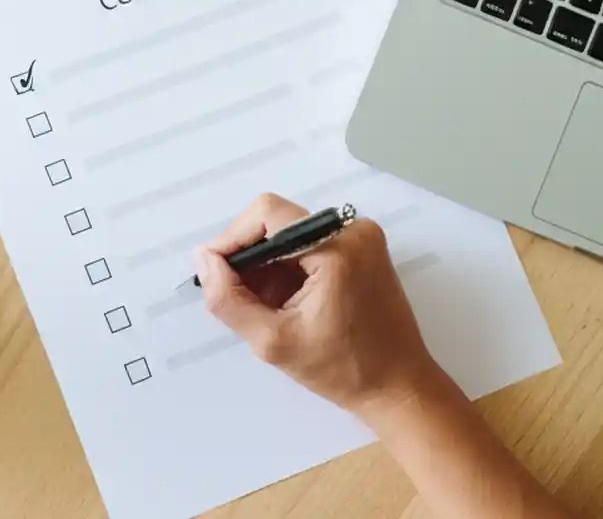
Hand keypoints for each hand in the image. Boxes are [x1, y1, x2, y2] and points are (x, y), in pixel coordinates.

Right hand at [194, 193, 447, 420]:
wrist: (398, 387)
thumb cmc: (343, 370)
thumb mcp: (273, 341)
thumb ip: (229, 299)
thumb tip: (203, 260)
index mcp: (338, 247)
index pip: (267, 214)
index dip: (232, 238)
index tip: (213, 271)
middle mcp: (354, 231)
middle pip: (278, 222)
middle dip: (250, 257)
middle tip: (236, 297)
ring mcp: (362, 238)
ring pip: (292, 234)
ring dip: (269, 265)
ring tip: (265, 307)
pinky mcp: (364, 251)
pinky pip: (311, 245)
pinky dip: (290, 268)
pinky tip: (286, 303)